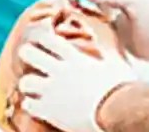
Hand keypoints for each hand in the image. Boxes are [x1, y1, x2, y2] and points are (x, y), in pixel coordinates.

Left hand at [17, 23, 136, 131]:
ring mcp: (53, 91)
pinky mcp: (51, 111)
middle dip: (27, 54)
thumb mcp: (114, 63)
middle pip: (28, 53)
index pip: (48, 38)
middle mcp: (60, 71)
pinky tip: (37, 107)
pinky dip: (31, 106)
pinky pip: (29, 106)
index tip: (44, 42)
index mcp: (74, 58)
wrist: (121, 111)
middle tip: (31, 59)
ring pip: (25, 82)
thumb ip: (104, 53)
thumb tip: (106, 47)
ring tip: (32, 87)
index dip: (43, 39)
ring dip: (28, 84)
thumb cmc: (123, 87)